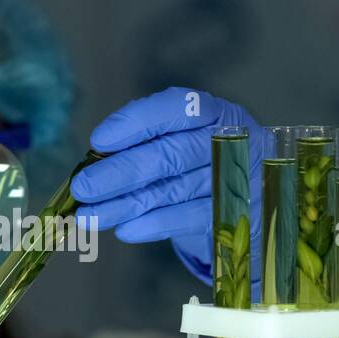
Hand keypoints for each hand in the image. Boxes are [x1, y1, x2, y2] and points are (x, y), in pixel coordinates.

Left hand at [70, 87, 268, 290]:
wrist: (256, 195)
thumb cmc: (203, 160)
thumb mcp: (185, 138)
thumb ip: (148, 141)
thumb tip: (96, 159)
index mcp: (213, 112)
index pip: (176, 108)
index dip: (135, 123)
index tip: (98, 141)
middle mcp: (230, 141)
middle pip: (170, 154)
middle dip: (120, 172)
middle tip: (82, 188)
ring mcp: (235, 179)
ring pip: (173, 190)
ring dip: (126, 204)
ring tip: (89, 216)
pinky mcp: (235, 213)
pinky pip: (188, 219)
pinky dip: (154, 224)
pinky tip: (125, 229)